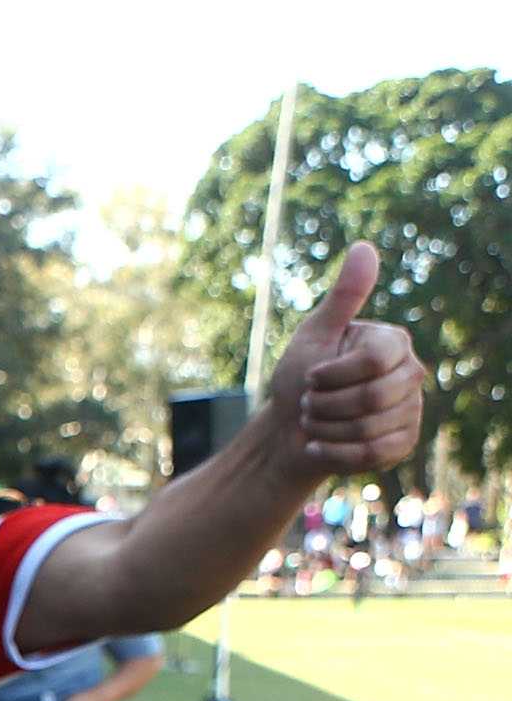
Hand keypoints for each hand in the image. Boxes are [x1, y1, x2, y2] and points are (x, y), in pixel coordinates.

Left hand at [259, 242, 424, 477]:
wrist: (288, 430)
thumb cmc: (299, 377)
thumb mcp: (314, 334)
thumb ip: (343, 296)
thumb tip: (364, 246)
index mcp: (394, 343)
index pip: (373, 361)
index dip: (331, 375)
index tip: (310, 375)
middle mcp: (411, 374)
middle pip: (372, 398)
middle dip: (324, 404)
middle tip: (307, 402)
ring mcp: (411, 410)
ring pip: (369, 428)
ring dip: (325, 428)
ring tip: (315, 421)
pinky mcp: (402, 443)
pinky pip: (373, 454)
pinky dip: (334, 452)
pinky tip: (319, 446)